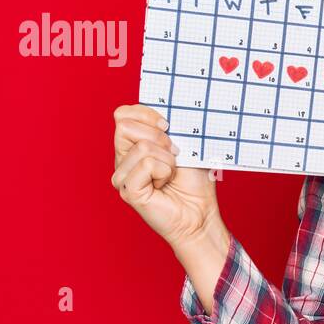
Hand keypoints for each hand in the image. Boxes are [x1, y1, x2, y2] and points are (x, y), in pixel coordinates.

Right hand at [110, 104, 223, 248]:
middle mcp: (122, 159)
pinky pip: (147, 164)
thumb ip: (169, 127)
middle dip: (159, 137)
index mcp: (131, 145)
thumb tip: (166, 110)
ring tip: (170, 175)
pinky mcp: (128, 190)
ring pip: (142, 147)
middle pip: (125, 126)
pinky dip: (164, 172)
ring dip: (167, 160)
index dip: (147, 114)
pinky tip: (164, 185)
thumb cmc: (194, 182)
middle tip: (173, 155)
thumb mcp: (185, 145)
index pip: (123, 114)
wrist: (201, 212)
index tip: (168, 126)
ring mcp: (122, 176)